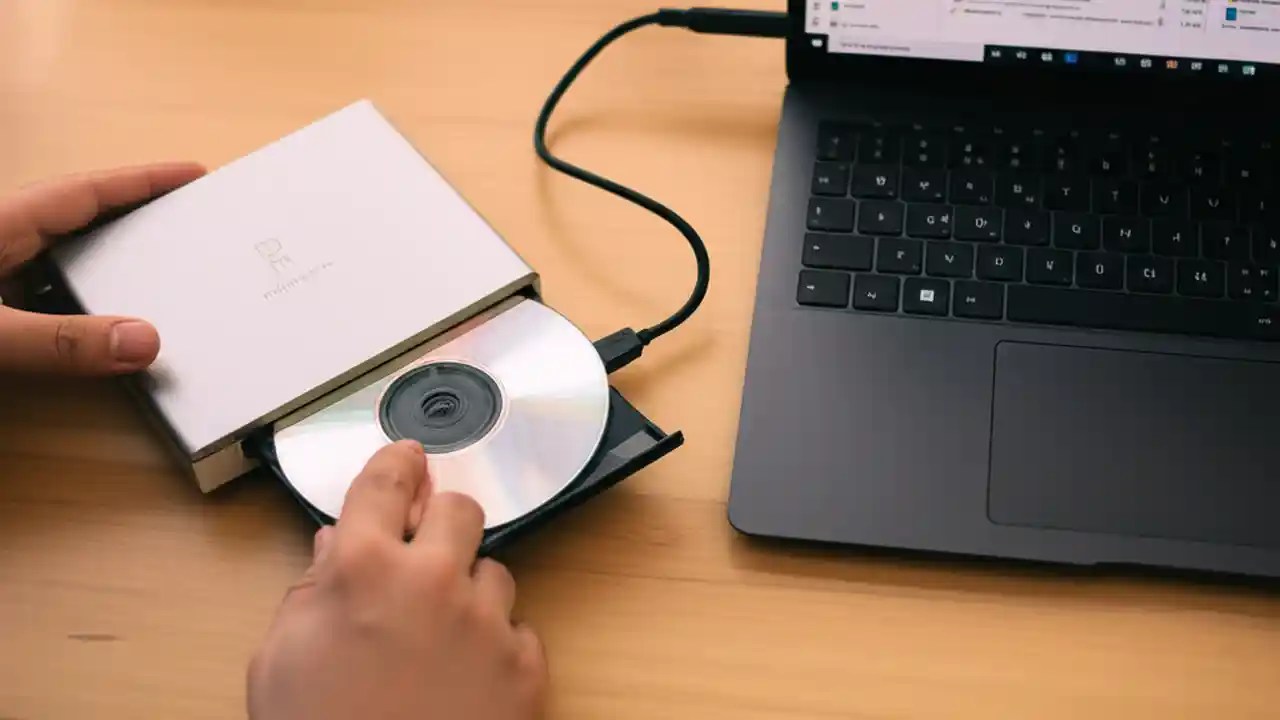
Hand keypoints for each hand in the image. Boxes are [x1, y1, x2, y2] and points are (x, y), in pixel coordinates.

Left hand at [0, 162, 205, 374]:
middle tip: (189, 222)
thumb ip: (62, 341)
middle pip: (81, 217)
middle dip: (135, 215)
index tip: (194, 175)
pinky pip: (46, 289)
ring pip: (63, 254)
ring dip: (109, 260)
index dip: (143, 181)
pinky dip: (83, 296)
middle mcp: (0, 238)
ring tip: (159, 268)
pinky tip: (101, 318)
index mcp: (1, 223)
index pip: (86, 191)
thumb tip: (147, 342)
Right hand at [247, 440, 548, 719]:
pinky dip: (496, 645)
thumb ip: (310, 591)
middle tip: (423, 556)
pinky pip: (519, 628)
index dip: (399, 464)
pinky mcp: (525, 665)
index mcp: (362, 568)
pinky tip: (464, 678)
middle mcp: (431, 580)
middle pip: (460, 509)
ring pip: (495, 570)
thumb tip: (333, 549)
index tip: (408, 458)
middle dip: (442, 525)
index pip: (387, 482)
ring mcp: (485, 622)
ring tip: (437, 640)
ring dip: (470, 591)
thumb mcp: (281, 659)